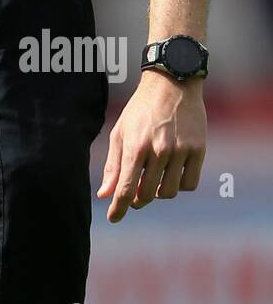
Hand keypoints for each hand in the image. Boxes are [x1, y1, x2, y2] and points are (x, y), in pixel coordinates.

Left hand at [96, 68, 205, 222]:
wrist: (172, 84)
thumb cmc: (140, 109)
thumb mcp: (120, 132)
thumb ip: (113, 165)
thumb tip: (104, 194)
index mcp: (136, 146)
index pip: (126, 188)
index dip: (119, 208)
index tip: (113, 219)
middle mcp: (159, 150)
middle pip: (147, 194)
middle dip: (137, 200)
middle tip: (134, 195)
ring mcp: (181, 151)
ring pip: (169, 192)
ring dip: (158, 193)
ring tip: (153, 181)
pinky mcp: (198, 150)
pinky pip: (190, 183)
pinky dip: (180, 185)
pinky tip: (172, 175)